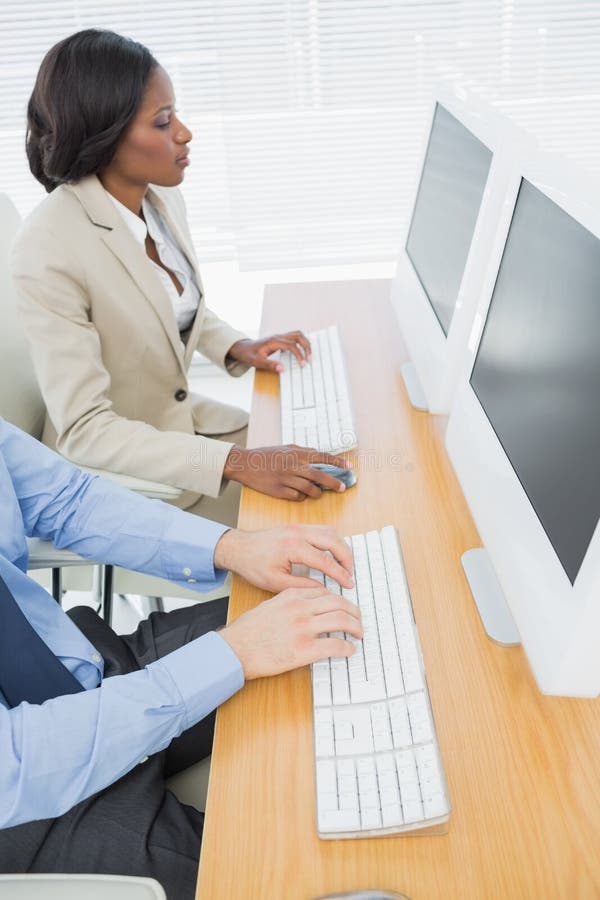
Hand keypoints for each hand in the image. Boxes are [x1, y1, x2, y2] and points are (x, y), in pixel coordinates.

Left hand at [214, 523, 353, 591]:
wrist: (239, 548)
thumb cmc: (252, 565)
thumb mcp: (276, 583)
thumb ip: (302, 586)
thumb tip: (323, 590)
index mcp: (292, 547)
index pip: (325, 560)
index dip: (340, 573)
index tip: (348, 583)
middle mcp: (298, 532)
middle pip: (334, 540)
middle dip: (346, 558)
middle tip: (349, 574)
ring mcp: (298, 526)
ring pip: (330, 531)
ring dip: (341, 547)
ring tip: (344, 564)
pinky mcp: (297, 526)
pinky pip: (322, 529)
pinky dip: (332, 540)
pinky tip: (332, 553)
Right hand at [219, 587, 362, 679]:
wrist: (235, 649)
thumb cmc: (247, 631)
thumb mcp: (269, 606)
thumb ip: (289, 602)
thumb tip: (308, 606)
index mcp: (291, 596)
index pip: (324, 592)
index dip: (339, 599)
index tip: (344, 606)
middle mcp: (300, 609)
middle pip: (338, 603)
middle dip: (353, 611)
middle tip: (358, 619)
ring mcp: (303, 629)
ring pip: (341, 621)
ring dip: (355, 627)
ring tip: (358, 633)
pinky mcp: (305, 650)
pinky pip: (335, 645)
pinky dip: (347, 647)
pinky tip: (349, 650)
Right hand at [224, 444, 353, 499]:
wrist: (245, 464)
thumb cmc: (267, 455)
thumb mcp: (286, 447)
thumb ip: (303, 451)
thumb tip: (319, 454)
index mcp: (297, 453)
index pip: (323, 457)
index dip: (338, 462)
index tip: (350, 467)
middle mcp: (293, 466)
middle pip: (320, 476)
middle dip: (334, 483)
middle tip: (342, 487)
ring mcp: (286, 479)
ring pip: (309, 489)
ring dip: (317, 493)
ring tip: (319, 493)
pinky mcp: (279, 491)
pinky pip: (297, 497)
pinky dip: (301, 497)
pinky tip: (300, 494)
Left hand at [227, 331, 310, 372]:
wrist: (242, 347)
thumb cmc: (248, 354)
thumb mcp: (256, 362)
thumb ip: (269, 365)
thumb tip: (282, 369)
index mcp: (273, 341)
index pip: (291, 345)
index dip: (299, 354)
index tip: (302, 364)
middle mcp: (278, 336)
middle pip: (298, 336)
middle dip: (306, 347)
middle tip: (310, 359)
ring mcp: (279, 336)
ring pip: (297, 334)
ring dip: (305, 343)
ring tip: (309, 355)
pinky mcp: (280, 339)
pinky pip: (294, 337)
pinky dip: (301, 343)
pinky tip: (301, 353)